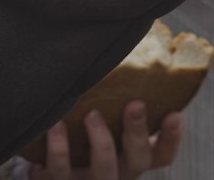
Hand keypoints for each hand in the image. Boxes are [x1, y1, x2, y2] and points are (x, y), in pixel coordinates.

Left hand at [29, 102, 183, 179]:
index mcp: (131, 156)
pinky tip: (55, 124)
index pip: (162, 155)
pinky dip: (59, 148)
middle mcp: (116, 172)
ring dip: (101, 142)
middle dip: (138, 132)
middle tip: (135, 104)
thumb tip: (134, 45)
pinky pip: (60, 171)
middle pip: (137, 161)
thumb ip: (118, 95)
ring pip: (104, 171)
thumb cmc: (78, 125)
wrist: (39, 161)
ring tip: (92, 114)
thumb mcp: (104, 115)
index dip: (171, 138)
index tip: (174, 114)